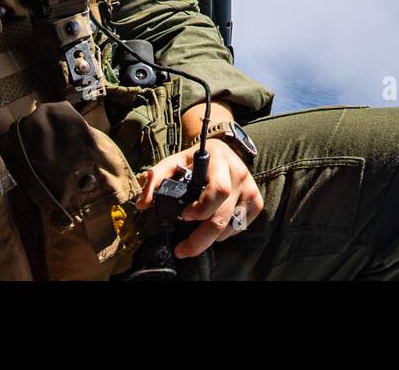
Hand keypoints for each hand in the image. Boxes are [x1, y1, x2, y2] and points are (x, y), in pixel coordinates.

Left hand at [135, 138, 263, 258]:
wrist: (217, 149)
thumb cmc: (192, 160)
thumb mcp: (172, 163)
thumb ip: (155, 180)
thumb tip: (143, 202)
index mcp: (218, 160)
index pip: (218, 190)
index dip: (202, 209)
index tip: (184, 216)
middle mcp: (238, 172)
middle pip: (223, 215)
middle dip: (201, 238)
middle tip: (183, 249)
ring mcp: (249, 187)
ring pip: (232, 224)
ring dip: (212, 236)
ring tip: (197, 233)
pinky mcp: (255, 199)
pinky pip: (241, 225)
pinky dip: (226, 233)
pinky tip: (214, 226)